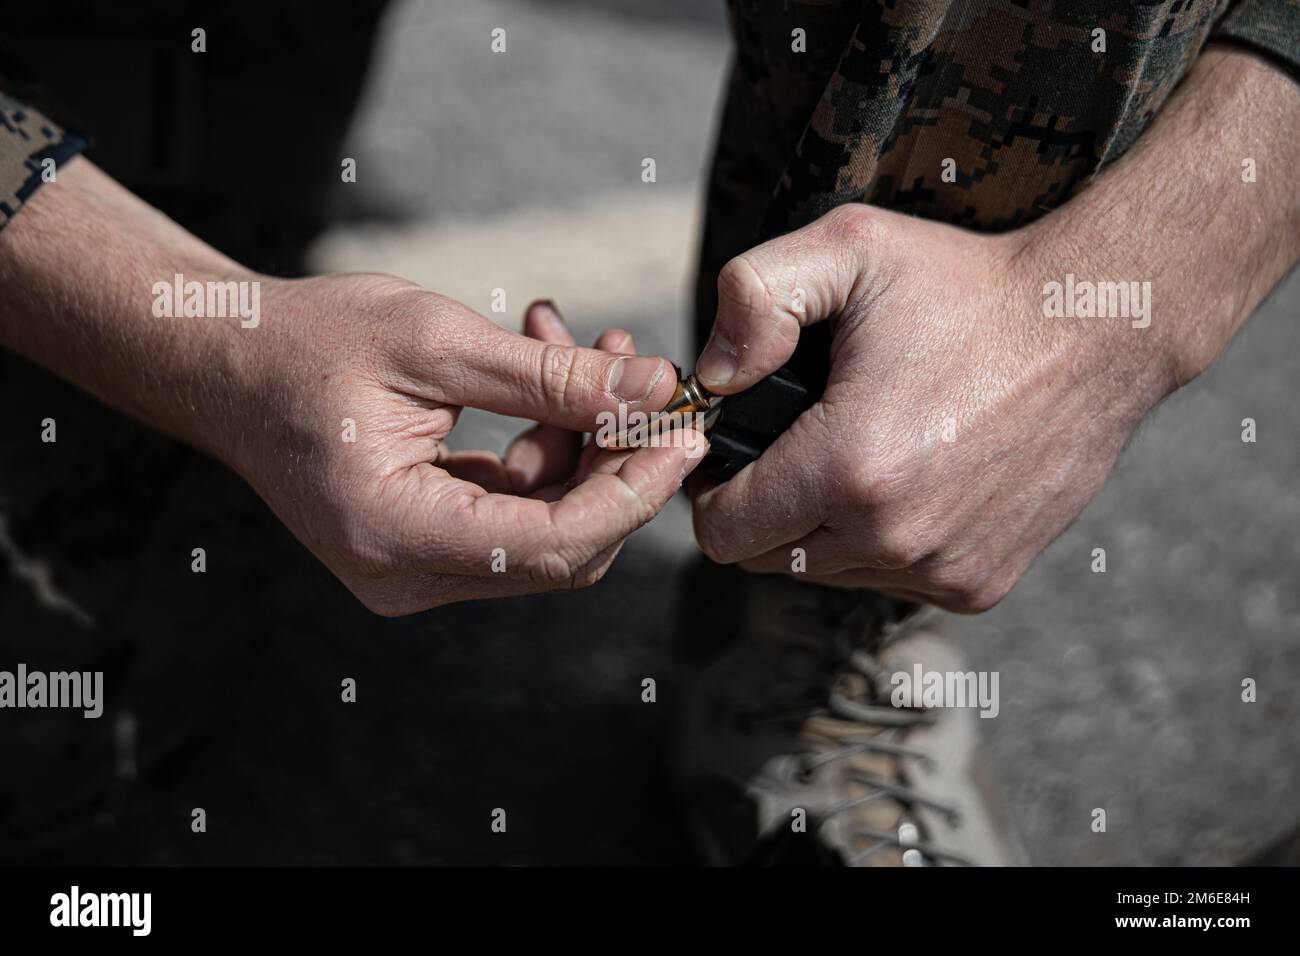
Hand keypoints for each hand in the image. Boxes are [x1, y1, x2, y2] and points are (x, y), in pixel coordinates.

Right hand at [220, 279, 697, 613]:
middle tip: (646, 381)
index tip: (683, 431)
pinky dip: (544, 449)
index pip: (555, 545)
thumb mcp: (434, 343)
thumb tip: (651, 393)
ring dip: (583, 443)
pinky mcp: (426, 542)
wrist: (226, 359)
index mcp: (397, 534)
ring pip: (547, 526)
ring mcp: (416, 566)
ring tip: (585, 350)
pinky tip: (547, 379)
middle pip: (562, 546)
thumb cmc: (306, 344)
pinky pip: (515, 512)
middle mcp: (408, 574)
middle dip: (617, 463)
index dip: (634, 491)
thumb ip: (550, 377)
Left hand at [688, 202, 1173, 611]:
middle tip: (794, 444)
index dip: (713, 490)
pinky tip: (907, 480)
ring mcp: (942, 569)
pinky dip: (880, 543)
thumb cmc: (969, 287)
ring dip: (822, 528)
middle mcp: (895, 538)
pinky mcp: (978, 584)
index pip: (724, 532)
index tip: (735, 450)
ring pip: (829, 574)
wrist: (1098, 329)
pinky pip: (890, 581)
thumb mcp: (849, 248)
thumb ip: (754, 297)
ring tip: (856, 455)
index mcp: (850, 468)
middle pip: (770, 559)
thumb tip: (711, 378)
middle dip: (764, 508)